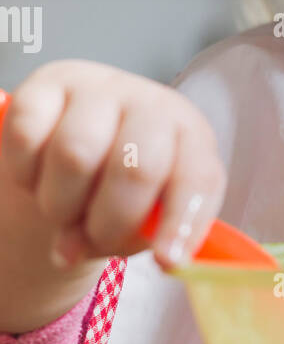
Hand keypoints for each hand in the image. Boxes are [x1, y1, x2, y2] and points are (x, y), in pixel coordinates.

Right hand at [0, 60, 226, 270]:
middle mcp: (151, 105)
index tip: (166, 261)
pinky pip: (29, 135)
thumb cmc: (120, 190)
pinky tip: (37, 179)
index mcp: (191, 138)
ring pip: (75, 154)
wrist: (76, 146)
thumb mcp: (143, 218)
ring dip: (61, 205)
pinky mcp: (48, 82)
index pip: (198, 178)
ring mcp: (99, 87)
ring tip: (62, 212)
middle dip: (110, 222)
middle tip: (93, 240)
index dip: (182, 223)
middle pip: (135, 169)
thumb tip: (76, 250)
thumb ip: (130, 237)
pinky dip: (25, 175)